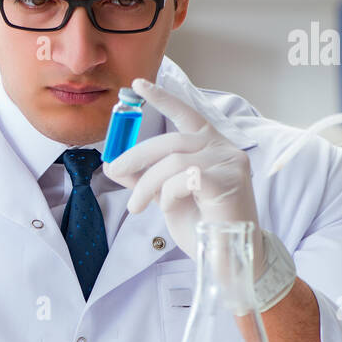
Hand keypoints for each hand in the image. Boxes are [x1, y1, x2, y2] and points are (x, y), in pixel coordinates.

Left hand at [103, 77, 262, 262]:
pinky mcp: (229, 181)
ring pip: (174, 161)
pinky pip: (184, 178)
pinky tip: (168, 208)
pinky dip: (168, 193)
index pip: (187, 114)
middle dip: (135, 156)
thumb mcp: (166, 196)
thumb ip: (145, 177)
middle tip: (114, 170)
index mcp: (212, 146)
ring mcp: (229, 163)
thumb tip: (112, 164)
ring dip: (147, 185)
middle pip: (171, 141)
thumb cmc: (202, 224)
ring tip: (136, 206)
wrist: (227, 256)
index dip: (163, 98)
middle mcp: (224, 149)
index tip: (138, 85)